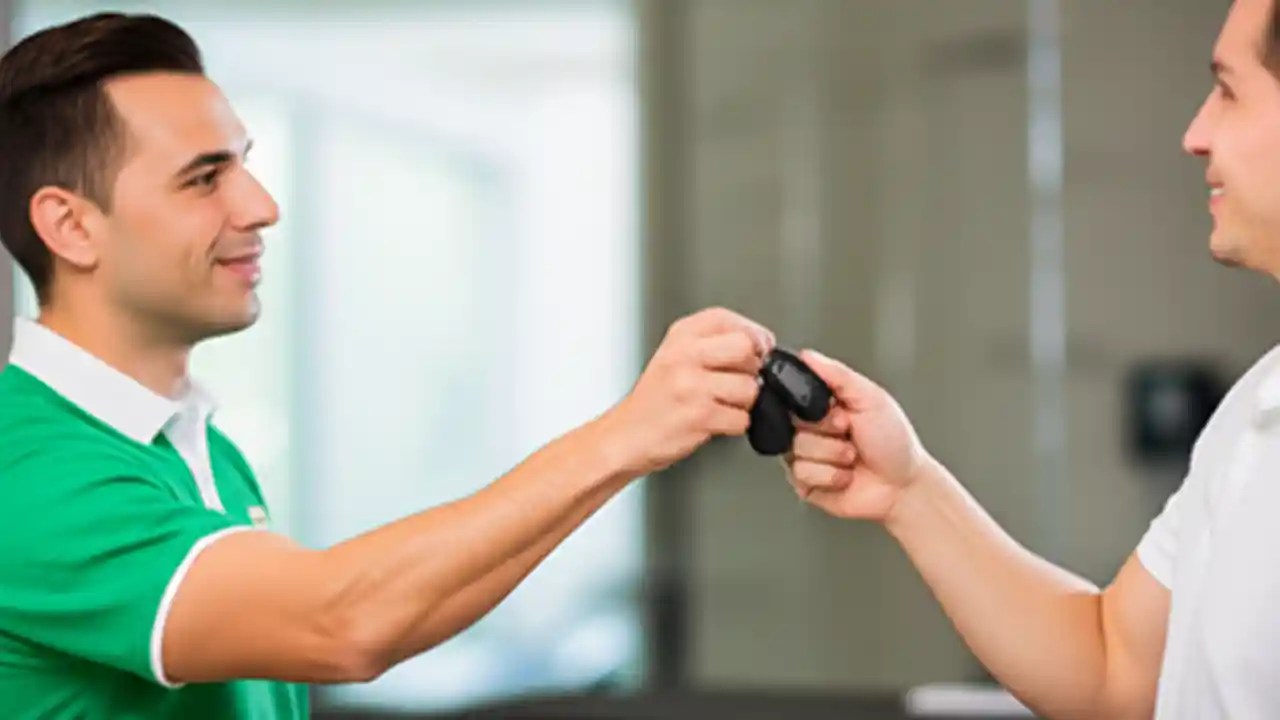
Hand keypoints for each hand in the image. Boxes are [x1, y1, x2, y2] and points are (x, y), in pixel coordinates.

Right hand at [602, 307, 774, 475]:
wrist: (625, 436)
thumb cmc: (653, 401)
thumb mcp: (674, 355)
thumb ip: (712, 343)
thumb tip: (761, 344)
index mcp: (680, 336)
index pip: (728, 319)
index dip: (751, 333)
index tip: (755, 348)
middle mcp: (685, 355)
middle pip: (746, 347)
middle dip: (751, 368)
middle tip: (736, 380)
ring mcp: (692, 385)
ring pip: (749, 387)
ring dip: (744, 403)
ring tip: (721, 404)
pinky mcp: (700, 415)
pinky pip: (742, 418)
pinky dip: (734, 425)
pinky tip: (715, 421)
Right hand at [783, 350, 932, 522]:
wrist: (902, 487)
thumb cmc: (894, 443)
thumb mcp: (870, 398)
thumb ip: (837, 374)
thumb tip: (808, 355)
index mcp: (824, 405)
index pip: (793, 394)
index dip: (811, 404)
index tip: (834, 410)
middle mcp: (811, 429)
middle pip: (790, 422)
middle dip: (825, 430)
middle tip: (848, 433)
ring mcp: (806, 456)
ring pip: (794, 449)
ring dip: (831, 455)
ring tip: (851, 457)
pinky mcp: (804, 482)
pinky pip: (800, 474)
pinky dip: (829, 475)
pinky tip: (845, 475)